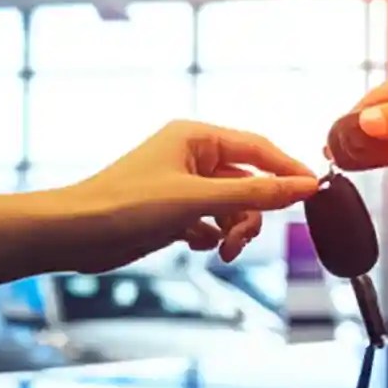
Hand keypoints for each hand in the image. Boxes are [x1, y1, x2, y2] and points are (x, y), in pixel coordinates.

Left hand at [46, 121, 318, 272]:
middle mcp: (190, 155)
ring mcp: (180, 184)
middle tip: (242, 238)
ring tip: (222, 250)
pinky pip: (210, 221)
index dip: (287, 170)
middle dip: (251, 213)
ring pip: (230, 206)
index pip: (258, 148)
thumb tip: (304, 187)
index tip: (313, 193)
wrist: (74, 235)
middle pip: (247, 182)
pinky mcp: (170, 210)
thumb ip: (256, 194)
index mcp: (196, 137)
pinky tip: (197, 244)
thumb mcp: (199, 200)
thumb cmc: (124, 206)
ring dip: (233, 230)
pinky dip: (211, 235)